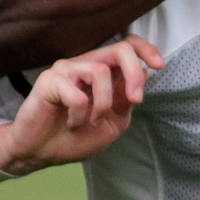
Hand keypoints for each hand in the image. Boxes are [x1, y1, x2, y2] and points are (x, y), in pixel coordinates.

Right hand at [0, 35, 163, 175]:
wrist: (40, 154)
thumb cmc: (73, 137)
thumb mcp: (112, 124)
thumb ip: (126, 102)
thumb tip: (143, 76)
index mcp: (103, 72)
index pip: (127, 45)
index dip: (146, 50)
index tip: (159, 65)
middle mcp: (85, 64)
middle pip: (119, 49)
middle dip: (134, 73)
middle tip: (134, 99)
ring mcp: (67, 70)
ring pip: (100, 71)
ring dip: (102, 105)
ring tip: (90, 122)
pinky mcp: (49, 80)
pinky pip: (78, 95)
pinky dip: (80, 116)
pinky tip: (71, 125)